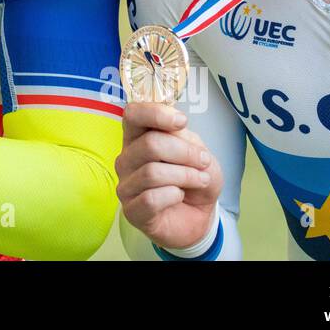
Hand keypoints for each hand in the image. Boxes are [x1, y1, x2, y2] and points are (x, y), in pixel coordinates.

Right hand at [115, 102, 222, 250]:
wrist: (198, 216)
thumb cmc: (194, 179)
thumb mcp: (199, 152)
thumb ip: (184, 138)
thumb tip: (176, 129)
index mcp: (138, 137)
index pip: (133, 115)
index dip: (156, 114)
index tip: (182, 121)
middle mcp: (126, 158)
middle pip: (149, 144)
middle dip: (185, 152)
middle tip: (203, 161)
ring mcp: (126, 185)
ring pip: (152, 173)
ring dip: (185, 176)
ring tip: (200, 180)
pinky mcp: (132, 211)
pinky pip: (151, 199)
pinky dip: (174, 196)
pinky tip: (179, 196)